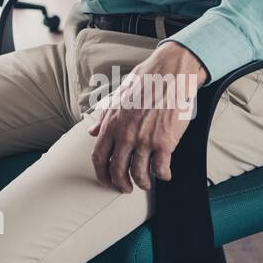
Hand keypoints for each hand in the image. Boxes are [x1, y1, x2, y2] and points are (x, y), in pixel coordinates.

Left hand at [86, 42, 208, 192]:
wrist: (170, 74)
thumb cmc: (144, 82)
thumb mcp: (117, 97)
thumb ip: (104, 117)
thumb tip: (92, 132)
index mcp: (112, 124)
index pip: (99, 157)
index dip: (101, 174)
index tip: (107, 181)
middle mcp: (126, 135)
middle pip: (117, 170)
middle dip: (120, 184)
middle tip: (125, 189)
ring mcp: (145, 140)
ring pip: (139, 174)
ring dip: (142, 183)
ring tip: (145, 184)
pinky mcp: (165, 142)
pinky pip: (161, 168)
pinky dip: (162, 175)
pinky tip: (164, 174)